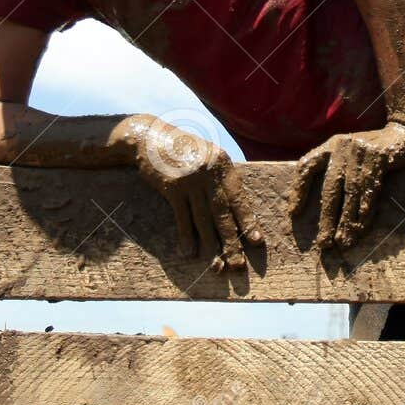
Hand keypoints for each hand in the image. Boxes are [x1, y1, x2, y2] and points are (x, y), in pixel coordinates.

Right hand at [133, 116, 261, 270]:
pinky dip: (187, 238)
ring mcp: (190, 181)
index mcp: (223, 164)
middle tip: (238, 265)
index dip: (248, 221)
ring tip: (218, 267)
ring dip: (211, 247)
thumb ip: (221, 178)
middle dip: (232, 242)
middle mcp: (209, 173)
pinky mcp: (172, 188)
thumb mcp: (207, 156)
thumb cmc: (181, 150)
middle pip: (224, 214)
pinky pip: (183, 218)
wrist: (148, 138)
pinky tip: (190, 253)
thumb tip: (237, 210)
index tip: (257, 241)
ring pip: (204, 220)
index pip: (239, 198)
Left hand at [290, 121, 404, 248]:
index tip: (293, 213)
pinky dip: (365, 208)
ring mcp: (361, 151)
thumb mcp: (349, 152)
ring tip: (343, 241)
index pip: (307, 166)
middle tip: (324, 242)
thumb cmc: (374, 148)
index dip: (298, 190)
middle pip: (330, 187)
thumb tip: (324, 205)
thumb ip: (336, 169)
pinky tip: (361, 225)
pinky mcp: (379, 156)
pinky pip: (370, 188)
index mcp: (331, 146)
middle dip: (327, 217)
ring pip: (351, 192)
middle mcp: (342, 147)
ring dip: (347, 220)